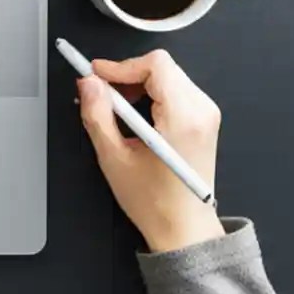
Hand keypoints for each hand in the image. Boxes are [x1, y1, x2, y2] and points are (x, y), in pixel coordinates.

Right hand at [77, 49, 224, 252]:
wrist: (184, 228)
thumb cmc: (153, 201)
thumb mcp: (114, 158)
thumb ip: (97, 115)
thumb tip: (87, 83)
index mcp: (183, 117)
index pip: (155, 65)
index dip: (120, 66)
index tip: (95, 76)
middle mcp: (201, 110)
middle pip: (162, 67)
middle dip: (126, 74)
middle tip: (99, 92)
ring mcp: (206, 114)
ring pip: (168, 76)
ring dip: (137, 84)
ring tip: (114, 106)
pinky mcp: (204, 120)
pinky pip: (176, 89)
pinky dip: (150, 93)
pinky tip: (133, 113)